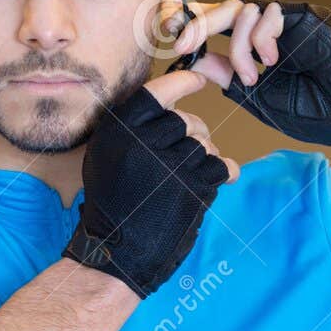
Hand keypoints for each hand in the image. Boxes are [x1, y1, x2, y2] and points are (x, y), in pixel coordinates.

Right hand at [63, 70, 237, 297]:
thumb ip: (134, 126)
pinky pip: (220, 165)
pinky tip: (217, 179)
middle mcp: (141, 143)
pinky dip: (223, 172)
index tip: (200, 79)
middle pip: (185, 121)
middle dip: (192, 133)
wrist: (117, 251)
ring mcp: (168, 166)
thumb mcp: (107, 154)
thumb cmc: (113, 202)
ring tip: (187, 176)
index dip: (183, 82)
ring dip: (203, 157)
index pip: (157, 92)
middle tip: (184, 153)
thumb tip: (174, 101)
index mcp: (118, 130)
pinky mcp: (191, 189)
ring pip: (204, 144)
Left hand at [171, 0, 330, 150]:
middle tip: (180, 43)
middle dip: (197, 23)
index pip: (217, 25)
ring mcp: (288, 22)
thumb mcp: (259, 98)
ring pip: (243, 10)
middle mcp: (269, 30)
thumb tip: (195, 59)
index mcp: (254, 48)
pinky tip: (273, 61)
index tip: (166, 32)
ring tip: (253, 76)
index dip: (191, 22)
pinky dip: (262, 39)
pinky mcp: (306, 17)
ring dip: (239, 46)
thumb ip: (228, 77)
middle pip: (224, 8)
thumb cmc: (313, 113)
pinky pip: (269, 13)